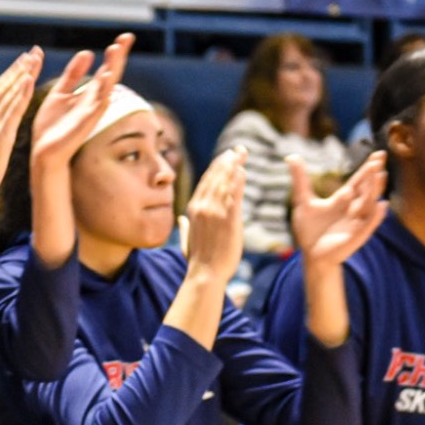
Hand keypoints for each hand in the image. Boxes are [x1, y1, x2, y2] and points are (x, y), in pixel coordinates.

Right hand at [0, 47, 41, 195]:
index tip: (25, 58)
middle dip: (21, 66)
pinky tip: (30, 80)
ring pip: (10, 93)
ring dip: (24, 74)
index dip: (13, 71)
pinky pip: (13, 109)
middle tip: (35, 51)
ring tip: (36, 59)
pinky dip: (21, 93)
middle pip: (5, 84)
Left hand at [29, 34, 134, 164]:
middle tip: (125, 38)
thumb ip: (73, 74)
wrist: (44, 152)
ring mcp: (91, 112)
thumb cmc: (53, 125)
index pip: (107, 68)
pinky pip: (97, 106)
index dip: (116, 53)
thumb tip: (88, 52)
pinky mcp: (85, 123)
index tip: (125, 37)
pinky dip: (103, 93)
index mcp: (88, 93)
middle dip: (118, 57)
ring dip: (112, 69)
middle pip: (111, 74)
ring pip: (106, 87)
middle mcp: (94, 101)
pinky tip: (106, 79)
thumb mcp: (60, 93)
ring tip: (115, 51)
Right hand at [185, 146, 247, 283]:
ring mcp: (214, 212)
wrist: (205, 274)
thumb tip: (181, 220)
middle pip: (215, 177)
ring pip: (224, 182)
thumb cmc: (198, 260)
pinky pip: (234, 195)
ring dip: (234, 166)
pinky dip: (238, 182)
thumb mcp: (186, 240)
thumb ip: (184, 227)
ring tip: (242, 155)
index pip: (206, 181)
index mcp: (192, 210)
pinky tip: (243, 171)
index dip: (217, 167)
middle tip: (238, 150)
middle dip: (227, 161)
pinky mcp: (227, 219)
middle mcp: (201, 207)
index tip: (226, 157)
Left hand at [292, 151, 387, 271]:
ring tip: (380, 175)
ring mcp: (356, 222)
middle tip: (379, 159)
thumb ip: (300, 180)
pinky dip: (376, 216)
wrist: (310, 255)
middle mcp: (354, 209)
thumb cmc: (310, 229)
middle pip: (366, 189)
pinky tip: (383, 205)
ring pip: (369, 204)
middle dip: (372, 175)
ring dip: (375, 190)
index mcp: (344, 199)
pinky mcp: (356, 236)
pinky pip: (368, 225)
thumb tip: (291, 156)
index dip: (367, 168)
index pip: (358, 180)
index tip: (378, 154)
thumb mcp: (303, 201)